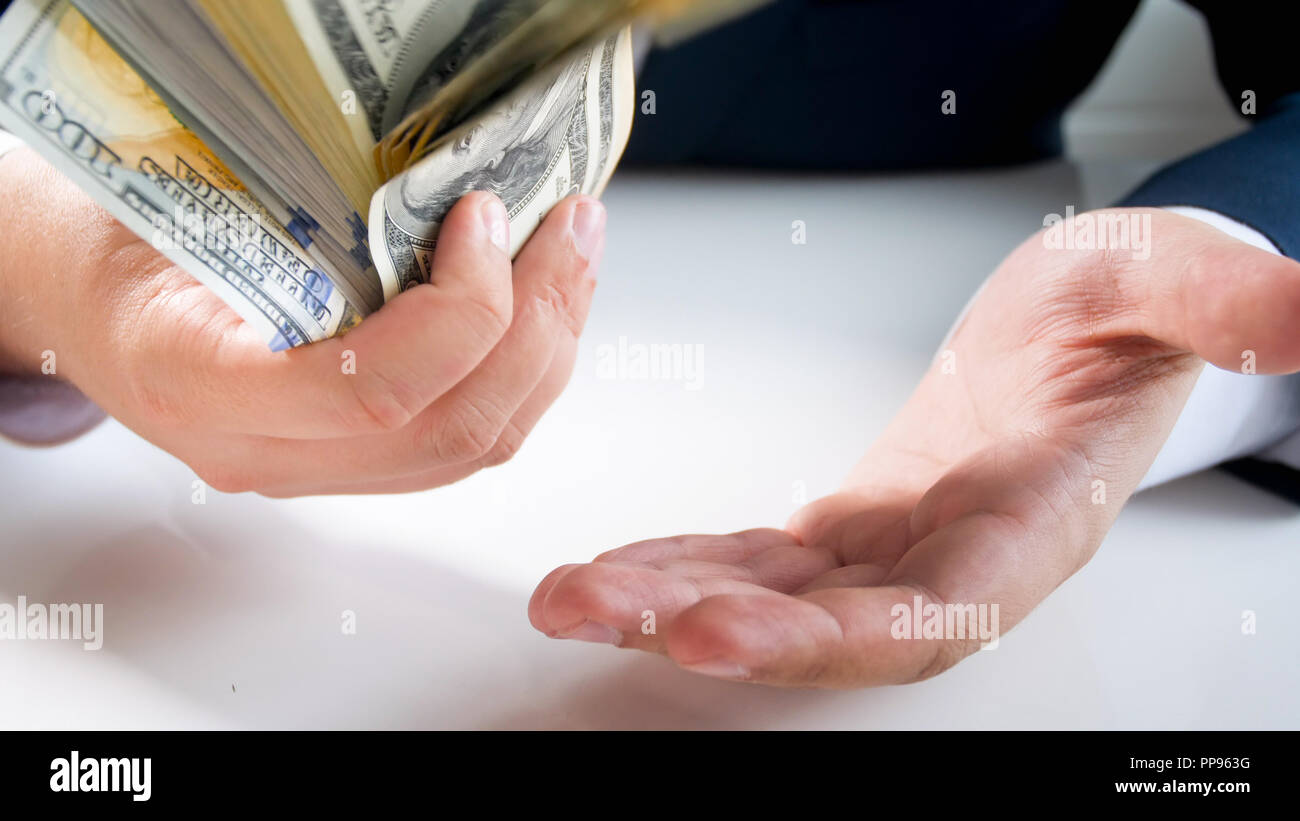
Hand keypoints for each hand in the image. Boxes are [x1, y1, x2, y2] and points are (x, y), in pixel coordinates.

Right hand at [0, 148, 605, 495]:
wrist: (89, 305)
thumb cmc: (123, 246)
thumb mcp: (180, 205)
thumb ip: (303, 214)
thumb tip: (455, 184)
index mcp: (199, 385)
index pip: (371, 392)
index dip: (458, 311)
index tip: (481, 217)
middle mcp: (262, 452)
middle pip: (450, 429)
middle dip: (538, 321)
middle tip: (572, 225)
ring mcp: (311, 472)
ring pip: (473, 445)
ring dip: (548, 347)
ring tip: (574, 254)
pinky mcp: (349, 464)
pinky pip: (461, 437)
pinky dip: (521, 371)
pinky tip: (541, 305)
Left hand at [530, 209, 1299, 686]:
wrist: (1083, 338)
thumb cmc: (1122, 316)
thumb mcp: (1166, 278)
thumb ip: (1214, 299)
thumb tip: (1299, 307)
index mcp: (1027, 529)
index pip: (931, 612)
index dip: (831, 637)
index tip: (725, 631)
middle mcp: (953, 568)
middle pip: (825, 631)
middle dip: (709, 631)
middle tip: (593, 611)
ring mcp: (895, 557)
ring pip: (774, 603)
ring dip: (670, 605)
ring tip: (572, 595)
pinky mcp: (849, 530)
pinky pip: (756, 562)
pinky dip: (685, 566)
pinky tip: (616, 569)